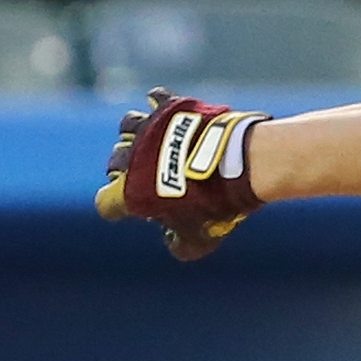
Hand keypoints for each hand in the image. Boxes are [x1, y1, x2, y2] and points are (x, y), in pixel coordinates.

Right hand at [96, 88, 270, 259]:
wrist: (238, 165)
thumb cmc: (215, 204)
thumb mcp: (200, 237)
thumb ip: (182, 245)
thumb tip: (175, 243)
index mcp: (130, 191)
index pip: (106, 204)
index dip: (115, 209)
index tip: (126, 211)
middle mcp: (130, 156)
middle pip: (114, 162)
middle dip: (124, 171)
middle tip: (145, 178)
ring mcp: (148, 128)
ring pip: (127, 126)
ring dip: (137, 136)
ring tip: (152, 143)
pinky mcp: (170, 107)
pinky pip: (156, 98)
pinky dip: (158, 104)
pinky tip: (166, 111)